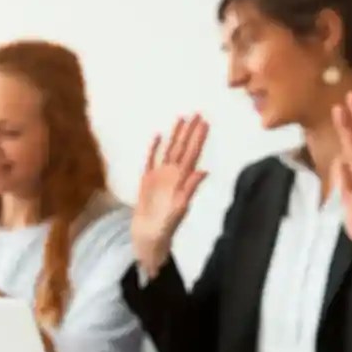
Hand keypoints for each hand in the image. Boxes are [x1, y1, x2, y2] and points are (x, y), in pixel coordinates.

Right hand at [132, 115, 209, 277]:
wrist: (148, 238)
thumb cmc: (165, 228)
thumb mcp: (179, 209)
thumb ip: (190, 189)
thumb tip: (204, 170)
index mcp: (181, 180)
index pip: (192, 154)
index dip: (198, 138)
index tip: (205, 122)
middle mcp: (172, 175)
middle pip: (183, 148)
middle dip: (190, 131)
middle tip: (198, 113)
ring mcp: (160, 177)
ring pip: (169, 151)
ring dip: (176, 135)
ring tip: (182, 118)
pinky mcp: (147, 181)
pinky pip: (151, 160)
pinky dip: (154, 148)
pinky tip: (159, 137)